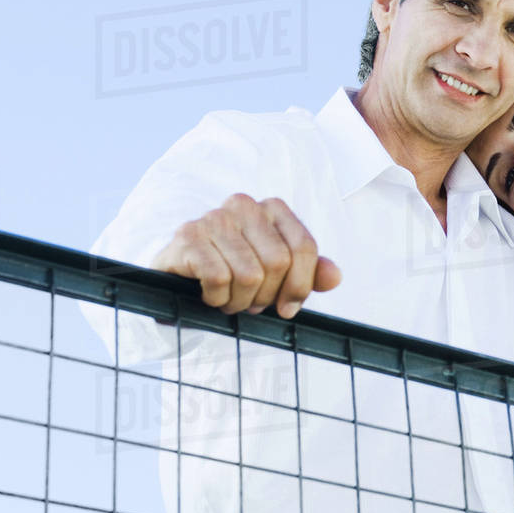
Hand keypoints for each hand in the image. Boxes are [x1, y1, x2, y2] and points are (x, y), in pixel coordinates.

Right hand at [151, 193, 341, 317]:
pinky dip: (217, 298)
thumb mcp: (276, 275)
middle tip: (250, 302)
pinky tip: (209, 294)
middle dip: (266, 296)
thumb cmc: (234, 273)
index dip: (300, 285)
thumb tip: (335, 276)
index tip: (287, 308)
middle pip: (278, 263)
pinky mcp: (188, 236)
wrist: (179, 279)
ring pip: (249, 275)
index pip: (305, 247)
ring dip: (240, 301)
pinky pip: (219, 279)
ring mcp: (214, 217)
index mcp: (272, 208)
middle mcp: (243, 204)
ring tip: (229, 299)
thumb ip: (308, 273)